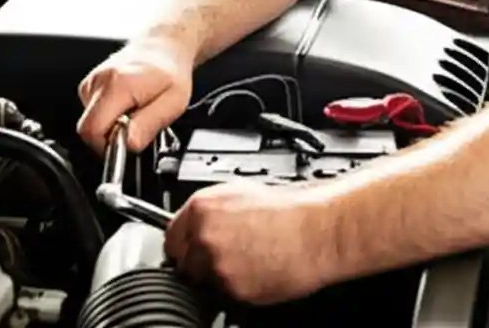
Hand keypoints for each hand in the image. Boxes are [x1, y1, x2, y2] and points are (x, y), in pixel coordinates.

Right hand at [76, 38, 192, 152]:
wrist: (164, 47)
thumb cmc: (171, 72)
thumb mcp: (173, 104)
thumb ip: (148, 125)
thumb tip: (128, 144)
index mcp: (118, 85)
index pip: (92, 130)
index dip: (109, 145)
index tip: (129, 141)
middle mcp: (99, 81)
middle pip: (87, 128)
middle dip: (110, 137)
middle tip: (135, 127)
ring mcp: (92, 81)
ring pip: (90, 122)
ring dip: (110, 126)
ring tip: (134, 112)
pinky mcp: (90, 84)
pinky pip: (92, 113)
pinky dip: (107, 116)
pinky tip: (126, 105)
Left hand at [164, 181, 337, 304]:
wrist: (317, 231)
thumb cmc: (290, 211)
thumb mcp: (240, 194)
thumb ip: (210, 211)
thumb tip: (196, 223)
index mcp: (202, 208)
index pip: (171, 237)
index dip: (185, 245)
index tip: (193, 249)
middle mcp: (204, 236)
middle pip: (183, 262)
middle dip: (199, 263)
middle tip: (228, 256)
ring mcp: (216, 264)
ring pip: (203, 281)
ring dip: (218, 277)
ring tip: (249, 261)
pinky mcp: (232, 288)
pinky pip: (225, 295)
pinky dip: (238, 288)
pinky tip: (258, 271)